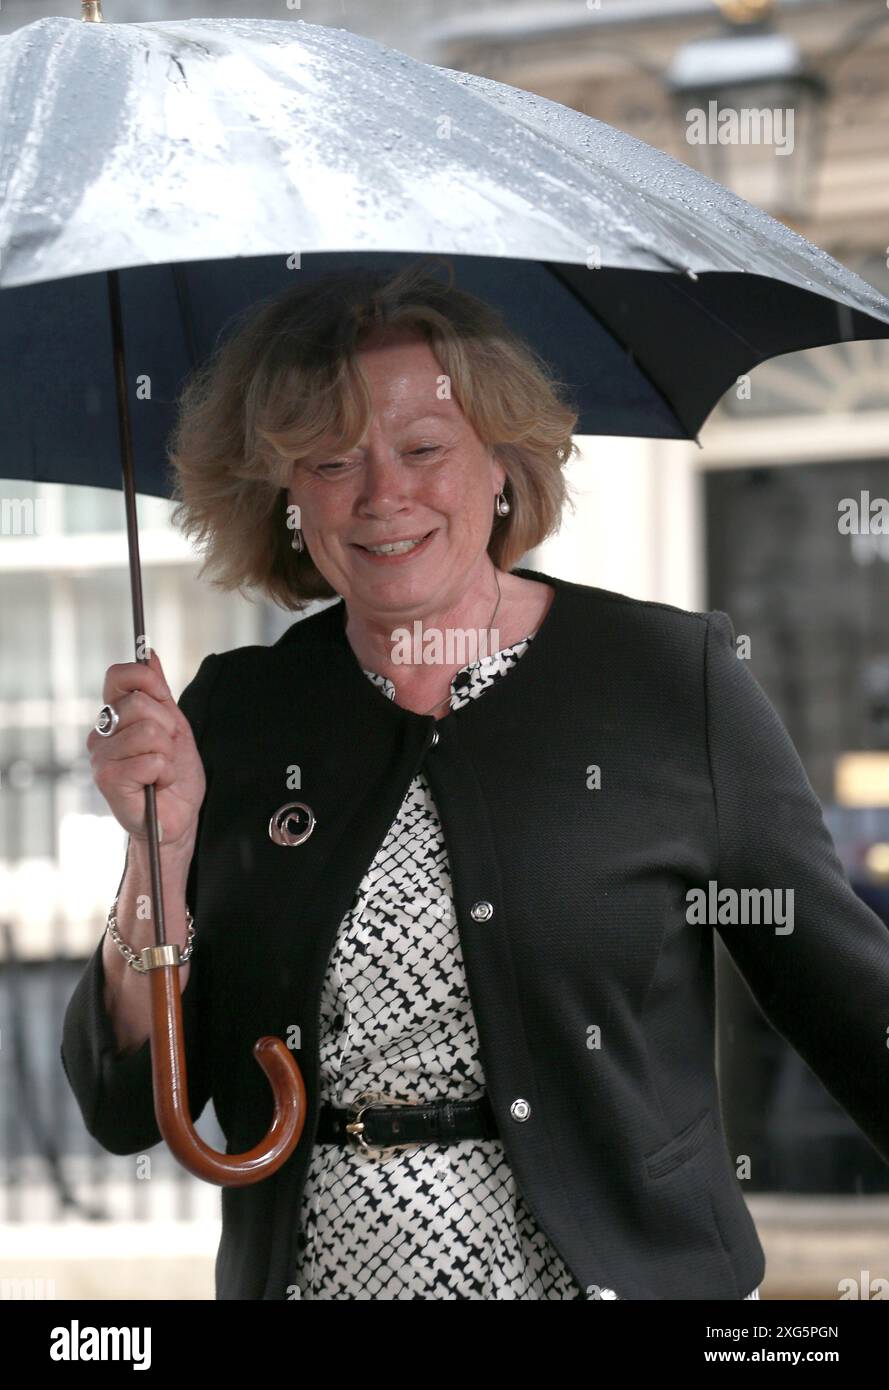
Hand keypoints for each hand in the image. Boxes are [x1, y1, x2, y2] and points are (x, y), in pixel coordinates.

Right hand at [87, 651, 205, 851]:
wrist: (177, 818)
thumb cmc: (174, 776)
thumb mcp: (174, 726)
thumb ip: (159, 692)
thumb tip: (149, 654)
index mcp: (115, 716)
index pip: (118, 675)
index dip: (147, 680)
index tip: (165, 699)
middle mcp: (101, 733)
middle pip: (140, 703)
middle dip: (167, 727)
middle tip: (167, 751)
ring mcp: (101, 757)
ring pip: (148, 732)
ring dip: (168, 753)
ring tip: (162, 770)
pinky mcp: (107, 779)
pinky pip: (152, 760)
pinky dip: (166, 774)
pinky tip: (157, 785)